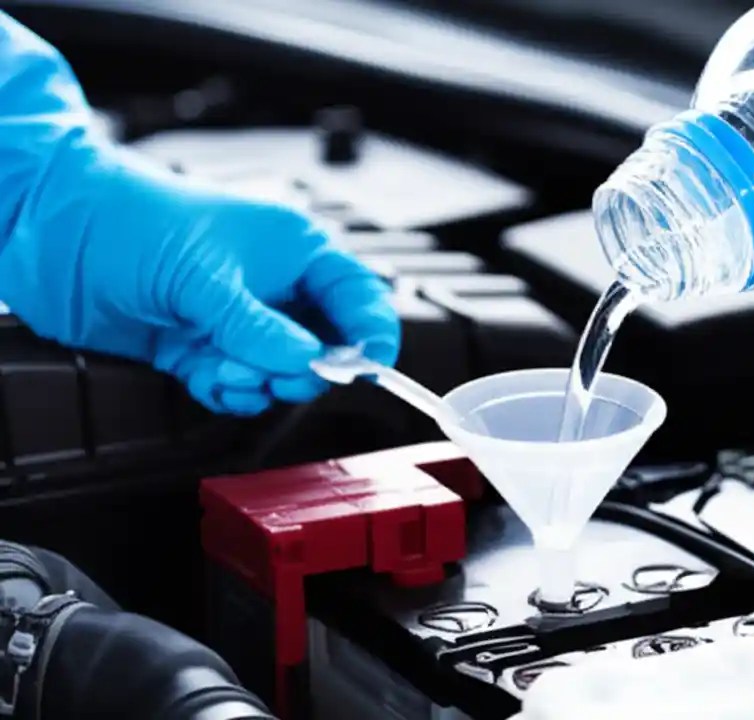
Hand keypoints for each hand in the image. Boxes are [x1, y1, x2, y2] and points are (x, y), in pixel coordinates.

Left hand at [0, 13, 397, 413]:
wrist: (55, 231)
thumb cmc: (134, 222)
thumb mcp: (208, 279)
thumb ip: (261, 330)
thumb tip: (307, 364)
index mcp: (294, 250)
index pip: (358, 298)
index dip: (371, 336)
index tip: (365, 370)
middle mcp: (272, 285)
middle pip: (323, 346)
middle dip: (302, 369)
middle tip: (279, 373)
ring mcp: (236, 318)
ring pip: (278, 371)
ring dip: (258, 382)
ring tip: (226, 368)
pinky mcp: (200, 346)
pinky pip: (236, 384)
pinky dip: (227, 392)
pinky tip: (209, 378)